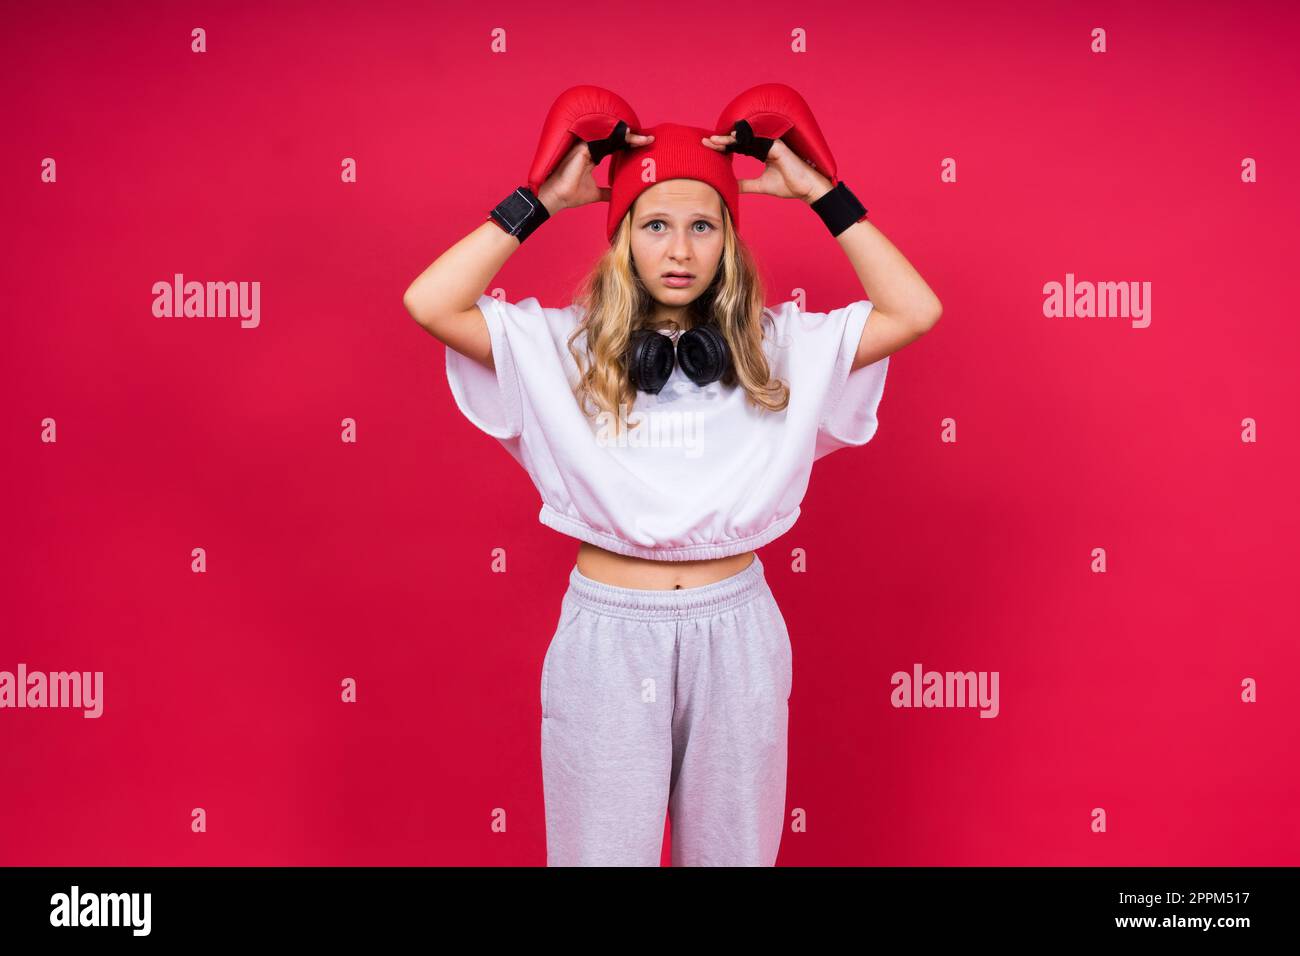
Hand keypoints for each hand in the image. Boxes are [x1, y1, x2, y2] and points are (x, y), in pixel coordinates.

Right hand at [537, 128, 654, 213]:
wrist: (557, 198)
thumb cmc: (571, 195)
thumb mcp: (595, 194)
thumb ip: (607, 192)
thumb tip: (618, 196)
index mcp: (591, 156)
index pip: (614, 146)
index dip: (629, 145)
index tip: (645, 146)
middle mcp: (588, 148)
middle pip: (614, 138)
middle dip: (632, 138)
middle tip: (649, 140)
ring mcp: (585, 146)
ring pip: (609, 135)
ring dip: (627, 136)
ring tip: (643, 139)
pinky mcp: (582, 148)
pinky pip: (601, 137)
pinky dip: (615, 136)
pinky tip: (628, 136)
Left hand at [702, 133, 833, 203]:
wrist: (806, 189)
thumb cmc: (788, 186)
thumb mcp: (760, 186)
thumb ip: (745, 184)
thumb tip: (729, 186)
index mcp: (762, 153)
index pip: (739, 147)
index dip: (724, 147)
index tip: (709, 148)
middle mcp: (766, 146)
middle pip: (740, 140)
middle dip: (722, 140)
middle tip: (706, 141)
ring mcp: (771, 144)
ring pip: (747, 137)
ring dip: (730, 138)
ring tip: (714, 140)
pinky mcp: (777, 145)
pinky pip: (758, 138)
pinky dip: (745, 137)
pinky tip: (733, 138)